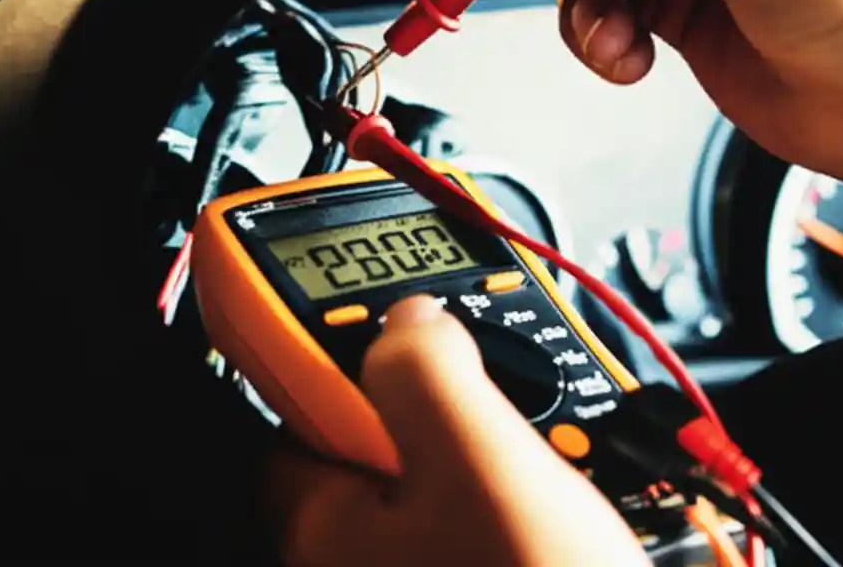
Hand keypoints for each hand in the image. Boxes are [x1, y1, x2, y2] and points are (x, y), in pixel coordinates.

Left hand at [268, 295, 647, 565]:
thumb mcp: (477, 456)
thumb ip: (423, 369)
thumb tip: (407, 322)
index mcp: (324, 524)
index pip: (289, 406)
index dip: (319, 343)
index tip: (350, 302)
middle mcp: (353, 560)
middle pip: (370, 436)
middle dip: (431, 395)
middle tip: (491, 387)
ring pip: (432, 472)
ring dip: (481, 438)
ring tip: (539, 449)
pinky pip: (469, 512)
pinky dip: (506, 485)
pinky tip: (554, 489)